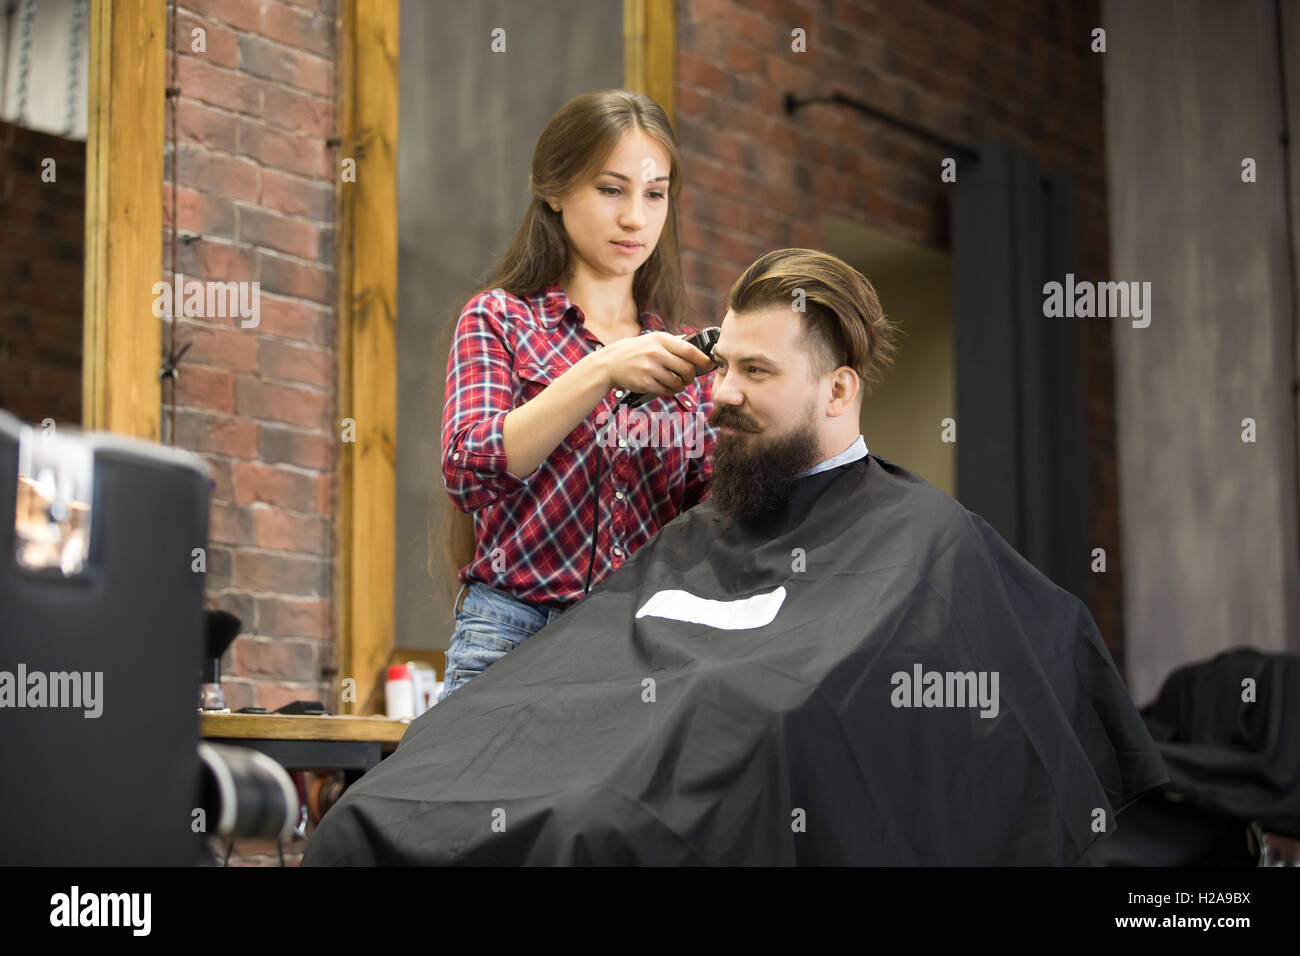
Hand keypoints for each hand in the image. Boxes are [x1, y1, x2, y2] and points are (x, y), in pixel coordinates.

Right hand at [591, 331, 714, 397]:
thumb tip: (699, 344)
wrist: (612, 362)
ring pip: (678, 382)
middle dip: (692, 376)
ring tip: (679, 383)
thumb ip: (675, 342)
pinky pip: (667, 391)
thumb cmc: (637, 350)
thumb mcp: (654, 339)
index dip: (702, 359)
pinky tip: (668, 387)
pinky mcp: (645, 383)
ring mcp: (650, 368)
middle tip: (689, 377)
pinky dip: (671, 391)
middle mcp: (656, 353)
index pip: (689, 350)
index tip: (708, 365)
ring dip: (682, 385)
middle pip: (686, 369)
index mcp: (661, 340)